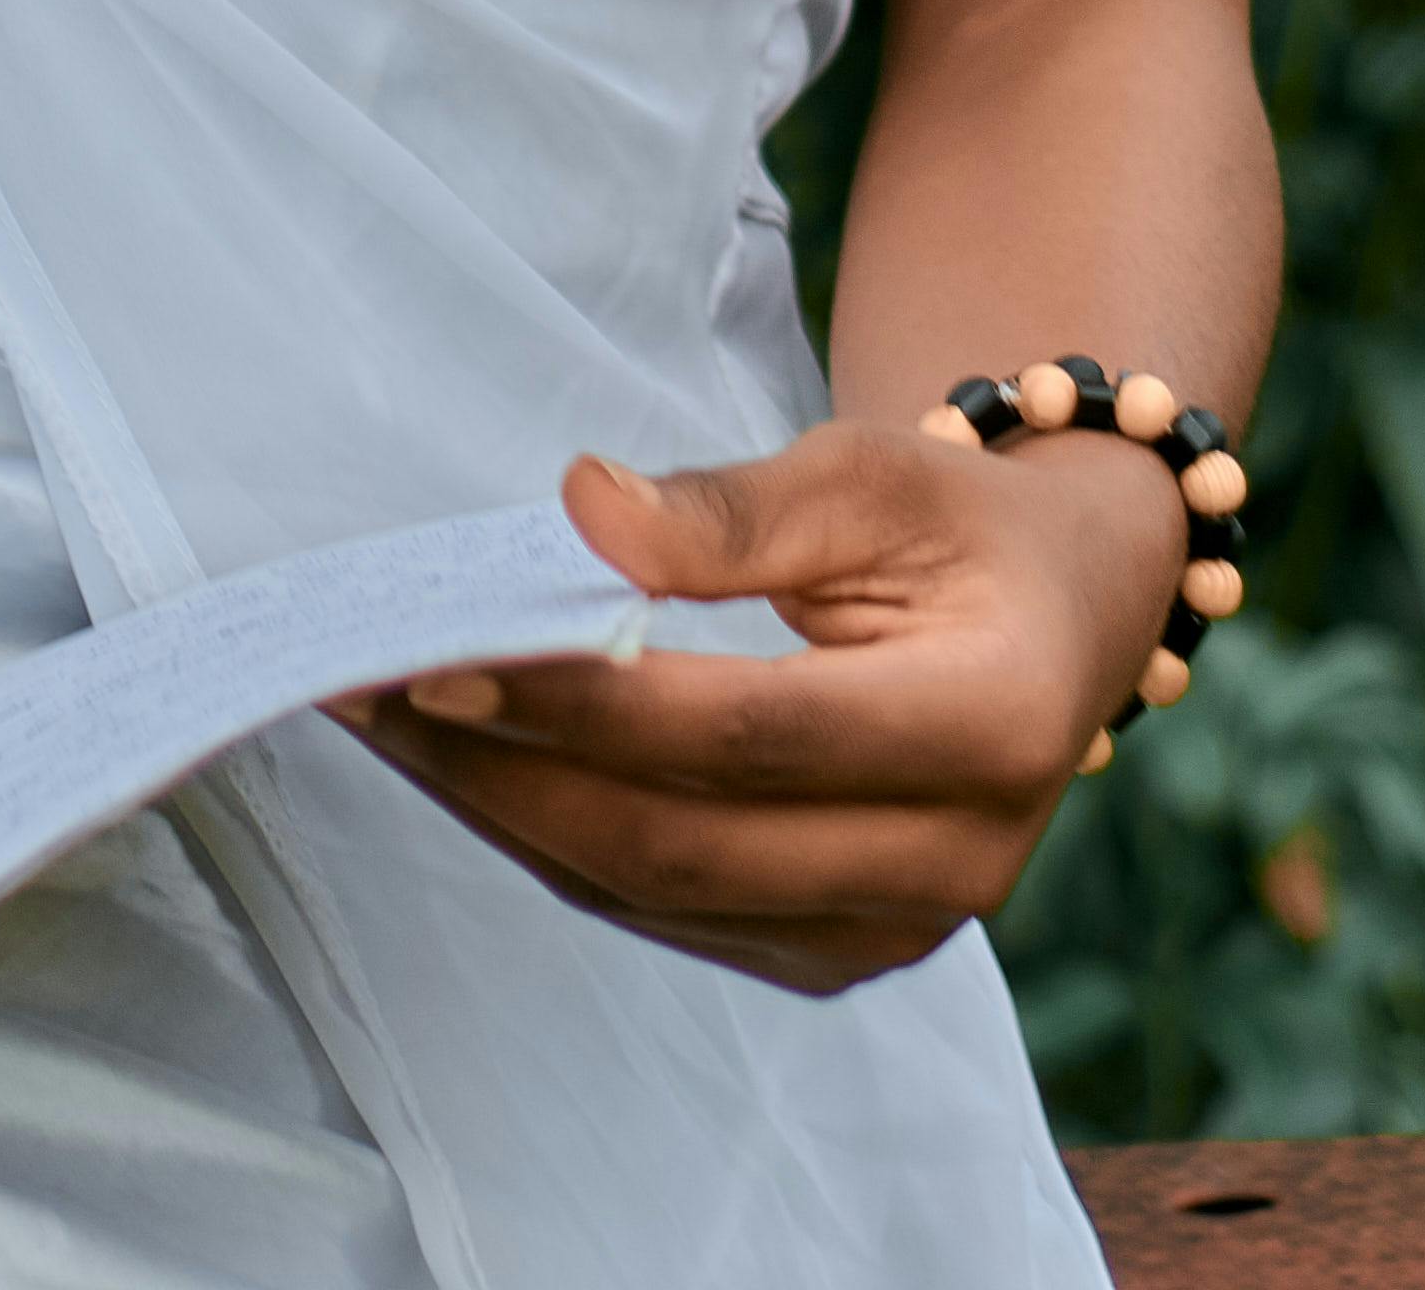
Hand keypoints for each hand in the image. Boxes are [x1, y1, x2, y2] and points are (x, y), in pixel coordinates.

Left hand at [342, 422, 1174, 997]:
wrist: (1058, 618)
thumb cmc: (956, 523)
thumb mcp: (869, 471)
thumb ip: (728, 509)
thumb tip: (578, 510)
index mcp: (988, 724)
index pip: (753, 732)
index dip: (591, 700)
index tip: (445, 650)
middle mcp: (953, 860)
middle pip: (686, 841)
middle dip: (507, 770)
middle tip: (366, 691)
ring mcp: (893, 929)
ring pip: (658, 893)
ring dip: (502, 810)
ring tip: (381, 723)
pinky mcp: (835, 954)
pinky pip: (667, 913)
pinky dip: (553, 840)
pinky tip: (468, 767)